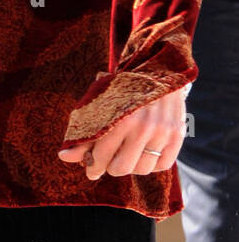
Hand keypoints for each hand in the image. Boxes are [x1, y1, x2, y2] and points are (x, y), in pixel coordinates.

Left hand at [57, 88, 187, 179]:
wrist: (158, 71)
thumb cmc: (122, 90)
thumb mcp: (98, 105)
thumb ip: (83, 134)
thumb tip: (64, 157)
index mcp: (119, 118)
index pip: (102, 156)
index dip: (93, 167)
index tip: (90, 171)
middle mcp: (143, 127)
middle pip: (122, 168)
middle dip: (110, 168)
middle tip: (108, 162)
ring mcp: (162, 133)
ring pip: (142, 169)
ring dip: (131, 166)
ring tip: (125, 155)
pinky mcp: (177, 136)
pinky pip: (162, 165)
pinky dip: (151, 164)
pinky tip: (143, 153)